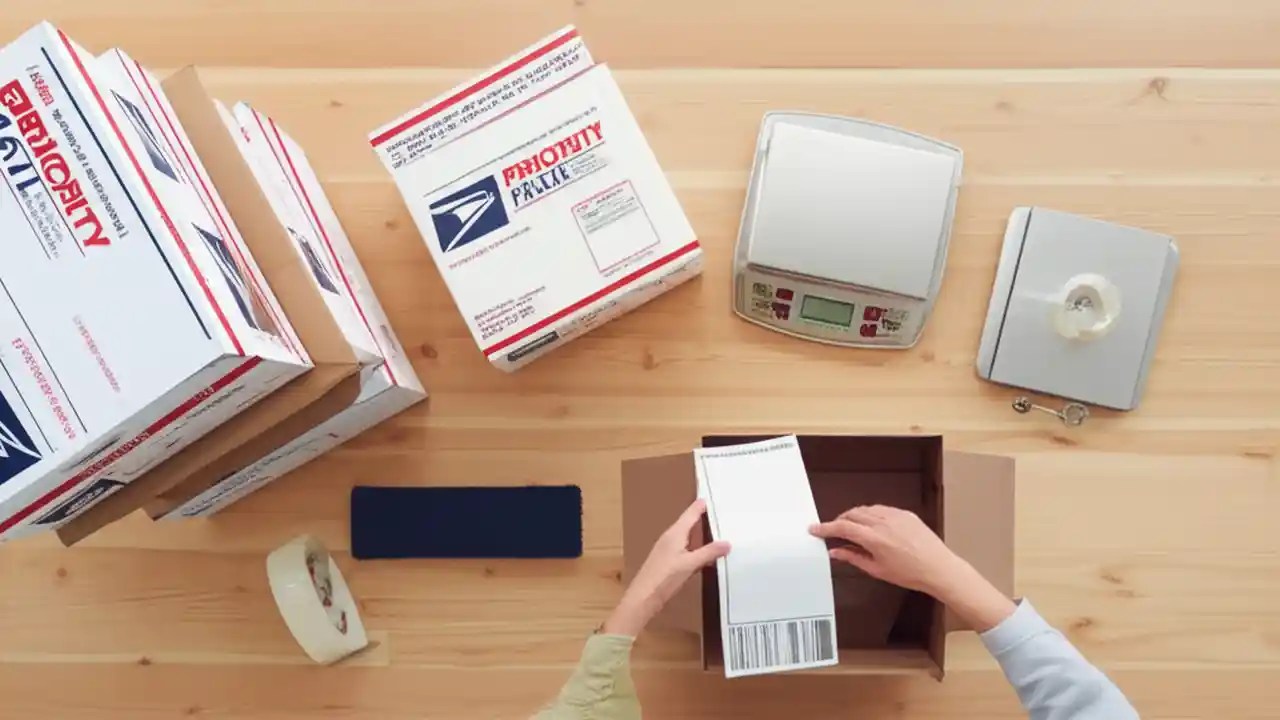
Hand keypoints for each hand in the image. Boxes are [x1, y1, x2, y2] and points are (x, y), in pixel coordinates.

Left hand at [603, 499, 729, 636]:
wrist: (643, 598)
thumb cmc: (665, 578)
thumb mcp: (690, 564)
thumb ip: (709, 553)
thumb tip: (728, 542)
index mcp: (675, 534)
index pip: (690, 514)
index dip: (700, 506)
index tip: (711, 496)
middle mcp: (669, 538)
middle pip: (687, 523)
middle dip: (700, 517)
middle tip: (716, 511)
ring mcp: (666, 550)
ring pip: (685, 536)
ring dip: (697, 532)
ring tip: (713, 529)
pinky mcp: (666, 561)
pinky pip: (683, 547)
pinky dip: (694, 545)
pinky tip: (701, 552)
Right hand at [809, 505, 1014, 631]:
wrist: (938, 568)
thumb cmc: (909, 574)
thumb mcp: (877, 569)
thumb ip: (853, 557)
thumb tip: (835, 552)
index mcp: (873, 538)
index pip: (842, 528)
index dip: (826, 528)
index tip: (814, 529)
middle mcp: (883, 523)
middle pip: (852, 514)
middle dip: (840, 521)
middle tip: (834, 531)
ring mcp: (895, 515)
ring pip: (866, 509)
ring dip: (855, 516)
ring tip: (854, 529)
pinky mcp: (905, 513)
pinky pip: (882, 509)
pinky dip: (872, 514)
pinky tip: (873, 525)